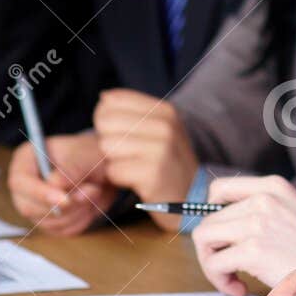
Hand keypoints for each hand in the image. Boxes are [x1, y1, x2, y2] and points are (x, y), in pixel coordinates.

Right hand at [5, 132, 118, 235]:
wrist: (107, 168)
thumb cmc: (91, 155)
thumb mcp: (84, 156)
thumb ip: (69, 169)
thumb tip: (53, 184)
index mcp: (26, 161)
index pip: (20, 182)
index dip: (40, 193)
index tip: (66, 200)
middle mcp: (26, 186)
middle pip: (29, 208)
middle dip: (65, 205)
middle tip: (92, 190)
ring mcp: (35, 206)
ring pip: (49, 222)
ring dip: (78, 210)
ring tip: (94, 190)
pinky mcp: (50, 221)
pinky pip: (63, 230)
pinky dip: (82, 219)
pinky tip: (91, 202)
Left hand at [92, 89, 199, 219]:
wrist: (191, 198)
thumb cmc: (166, 162)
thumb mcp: (158, 129)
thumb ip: (131, 111)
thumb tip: (104, 96)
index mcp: (165, 111)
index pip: (111, 101)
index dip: (105, 120)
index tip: (122, 135)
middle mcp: (166, 126)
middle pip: (105, 123)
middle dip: (108, 141)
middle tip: (128, 155)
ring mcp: (162, 150)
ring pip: (107, 146)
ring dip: (114, 161)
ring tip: (134, 167)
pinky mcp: (153, 174)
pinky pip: (113, 171)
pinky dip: (119, 179)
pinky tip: (137, 181)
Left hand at [190, 175, 295, 295]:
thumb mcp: (290, 211)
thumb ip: (260, 208)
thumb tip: (221, 222)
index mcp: (272, 186)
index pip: (219, 188)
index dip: (211, 213)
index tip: (218, 234)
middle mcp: (263, 199)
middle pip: (208, 220)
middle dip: (212, 249)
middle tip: (228, 268)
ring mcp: (257, 223)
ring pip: (204, 240)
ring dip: (212, 264)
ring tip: (231, 278)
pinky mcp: (253, 250)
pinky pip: (215, 264)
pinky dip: (221, 280)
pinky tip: (239, 288)